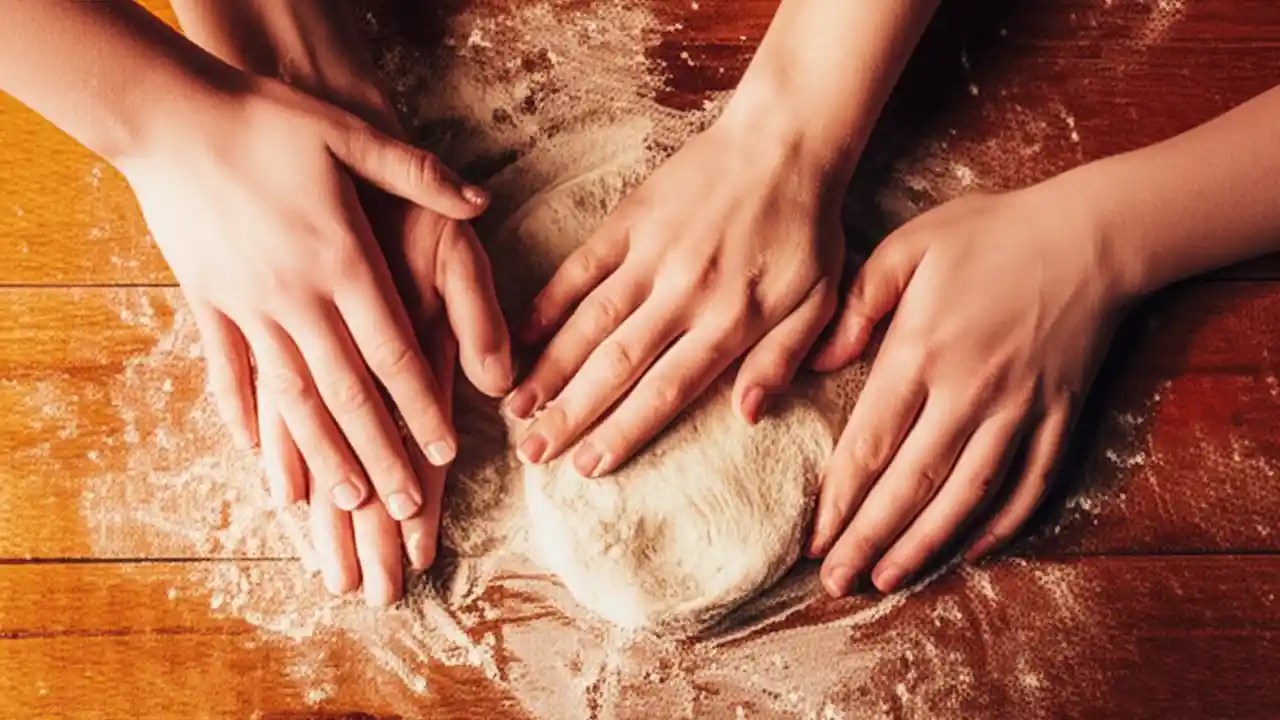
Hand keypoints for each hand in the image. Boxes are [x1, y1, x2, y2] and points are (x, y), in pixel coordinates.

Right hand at [122, 77, 510, 527]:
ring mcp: (248, 305)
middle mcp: (297, 297)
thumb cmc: (272, 120)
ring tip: (341, 505)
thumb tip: (481, 205)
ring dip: (318, 455)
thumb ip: (422, 178)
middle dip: (378, 458)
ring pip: (291, 398)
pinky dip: (242, 415)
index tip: (442, 459)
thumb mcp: (356, 137)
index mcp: (344, 263)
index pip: (395, 355)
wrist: (172, 111)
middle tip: (402, 514)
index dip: (421, 410)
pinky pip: (229, 372)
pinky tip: (255, 455)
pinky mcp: (208, 302)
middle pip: (348, 395)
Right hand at [504, 119, 844, 476]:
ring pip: (590, 322)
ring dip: (549, 367)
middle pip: (616, 366)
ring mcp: (651, 255)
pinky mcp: (630, 219)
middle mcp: (683, 294)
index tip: (587, 466)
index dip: (622, 431)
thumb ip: (781, 358)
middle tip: (532, 452)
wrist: (787, 140)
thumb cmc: (806, 227)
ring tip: (516, 406)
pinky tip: (521, 335)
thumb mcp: (819, 300)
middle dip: (570, 414)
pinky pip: (581, 266)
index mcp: (731, 321)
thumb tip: (748, 415)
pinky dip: (549, 301)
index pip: (666, 391)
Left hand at [807, 182, 1131, 596]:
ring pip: (967, 496)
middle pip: (910, 484)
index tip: (811, 540)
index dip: (837, 501)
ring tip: (888, 580)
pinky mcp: (1060, 415)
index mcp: (921, 352)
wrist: (1092, 231)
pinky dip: (1003, 523)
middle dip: (868, 539)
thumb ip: (857, 305)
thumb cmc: (991, 231)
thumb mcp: (908, 246)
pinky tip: (973, 550)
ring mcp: (1019, 409)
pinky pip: (1031, 483)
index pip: (869, 445)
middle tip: (835, 582)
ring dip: (925, 545)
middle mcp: (968, 392)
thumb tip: (818, 362)